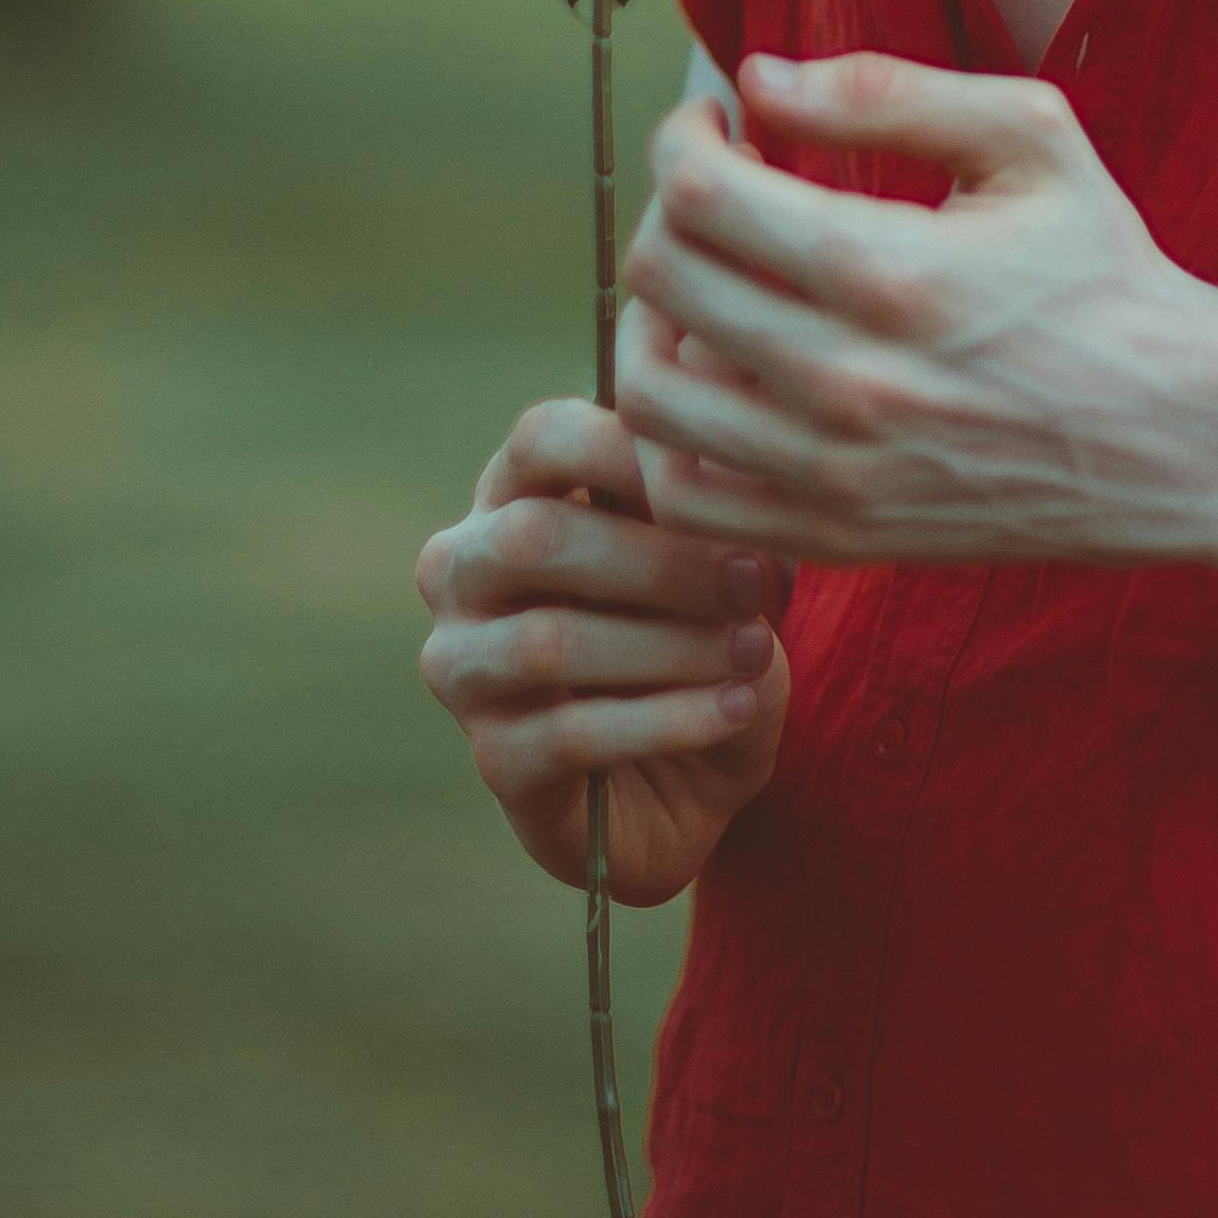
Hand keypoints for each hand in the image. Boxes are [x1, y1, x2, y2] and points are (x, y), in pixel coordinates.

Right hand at [413, 399, 791, 900]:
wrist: (689, 779)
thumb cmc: (696, 637)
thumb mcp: (719, 565)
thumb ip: (715, 517)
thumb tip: (740, 489)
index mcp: (513, 495)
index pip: (542, 439)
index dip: (625, 450)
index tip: (715, 487)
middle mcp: (464, 571)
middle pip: (533, 538)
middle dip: (658, 561)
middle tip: (751, 582)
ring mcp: (463, 668)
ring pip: (547, 642)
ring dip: (669, 646)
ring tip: (753, 652)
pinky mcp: (494, 758)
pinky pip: (573, 735)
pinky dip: (668, 719)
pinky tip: (737, 708)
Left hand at [616, 52, 1217, 564]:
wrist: (1179, 436)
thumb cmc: (1103, 275)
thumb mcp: (1031, 139)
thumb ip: (886, 91)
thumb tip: (757, 78)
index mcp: (892, 270)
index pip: (701, 194)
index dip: (684, 138)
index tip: (716, 123)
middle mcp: (848, 382)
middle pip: (660, 280)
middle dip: (669, 209)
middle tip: (717, 190)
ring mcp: (836, 473)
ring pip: (650, 395)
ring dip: (652, 319)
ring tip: (706, 285)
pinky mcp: (837, 536)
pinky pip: (685, 496)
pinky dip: (672, 435)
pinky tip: (722, 380)